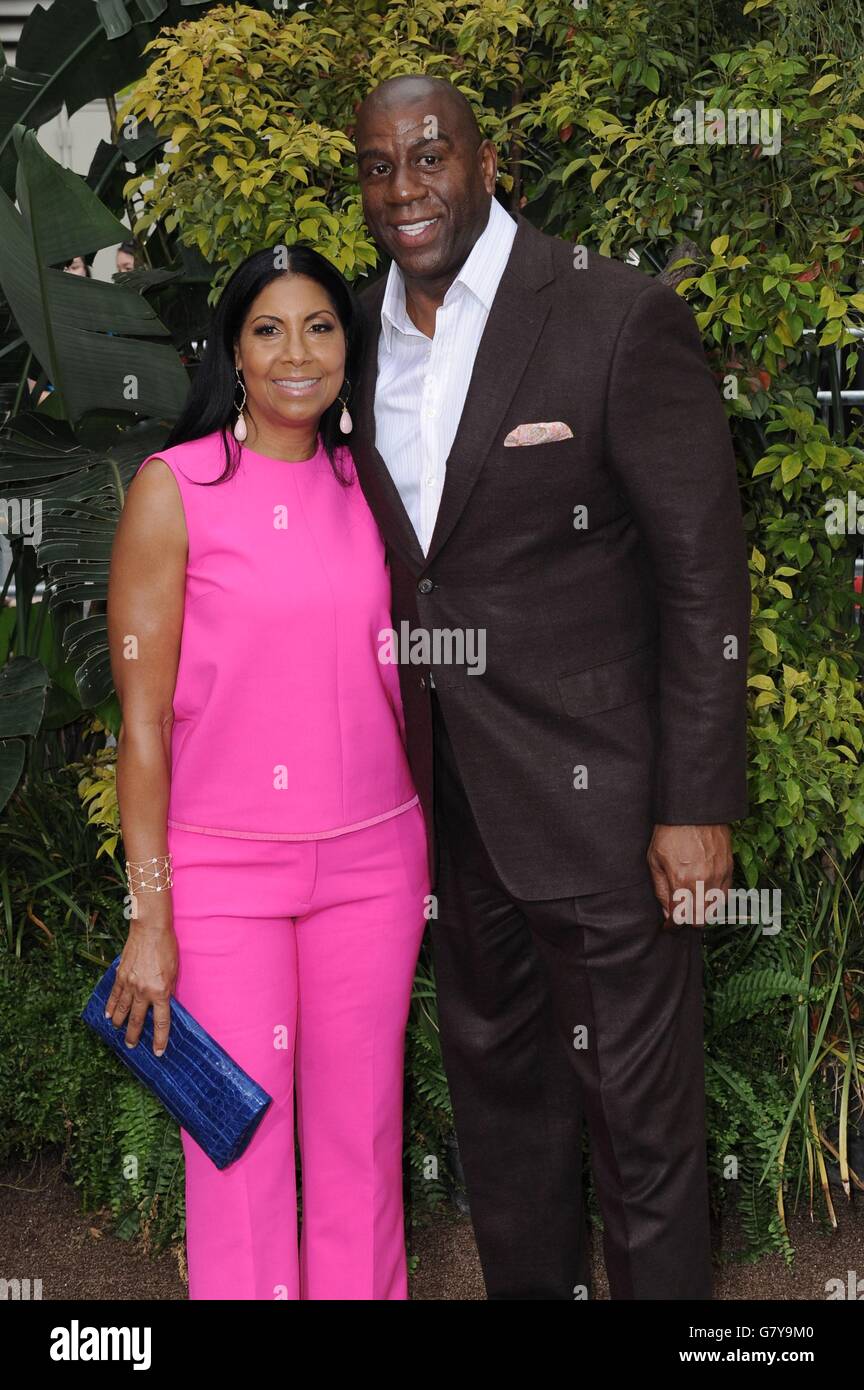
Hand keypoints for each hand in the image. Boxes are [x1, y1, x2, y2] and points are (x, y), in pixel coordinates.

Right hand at [105, 899, 178, 1055]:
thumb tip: (165, 1004)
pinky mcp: (120, 975)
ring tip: (119, 1033)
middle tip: (132, 1046)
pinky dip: (111, 1006)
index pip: (161, 1022)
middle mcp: (143, 991)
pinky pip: (114, 995)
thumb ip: (169, 990)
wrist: (150, 929)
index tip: (158, 1051)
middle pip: (138, 1020)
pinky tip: (108, 1015)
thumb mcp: (174, 972)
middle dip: (135, 1035)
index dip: (159, 1039)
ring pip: (123, 1010)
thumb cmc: (167, 948)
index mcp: (161, 992)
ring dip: (121, 1023)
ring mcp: (129, 984)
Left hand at [647, 824, 732, 929]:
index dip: (673, 926)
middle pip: (700, 921)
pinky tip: (705, 894)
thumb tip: (667, 913)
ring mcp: (719, 876)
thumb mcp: (654, 860)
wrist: (694, 810)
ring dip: (702, 912)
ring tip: (692, 905)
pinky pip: (726, 896)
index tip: (669, 926)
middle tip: (680, 915)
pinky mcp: (729, 869)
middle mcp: (703, 882)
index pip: (680, 918)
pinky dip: (716, 901)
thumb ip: (661, 890)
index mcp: (681, 881)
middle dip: (689, 922)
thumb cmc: (670, 833)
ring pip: (715, 911)